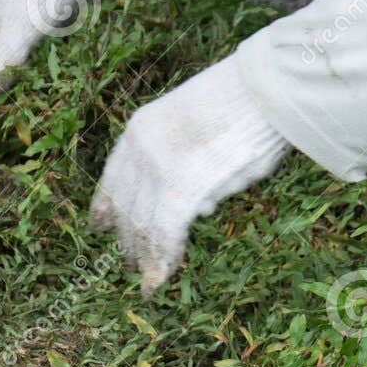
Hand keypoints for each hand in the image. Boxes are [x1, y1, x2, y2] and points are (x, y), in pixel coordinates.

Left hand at [89, 56, 291, 295]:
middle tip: (130, 263)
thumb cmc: (247, 104)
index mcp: (141, 127)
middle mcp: (141, 147)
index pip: (112, 176)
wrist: (266, 88)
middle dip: (127, 240)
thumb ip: (189, 164)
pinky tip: (160, 279)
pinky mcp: (182, 188)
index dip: (105, 206)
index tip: (99, 227)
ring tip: (146, 279)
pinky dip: (163, 260)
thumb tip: (200, 210)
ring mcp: (159, 168)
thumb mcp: (201, 129)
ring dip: (144, 256)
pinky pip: (165, 234)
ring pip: (140, 225)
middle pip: (124, 206)